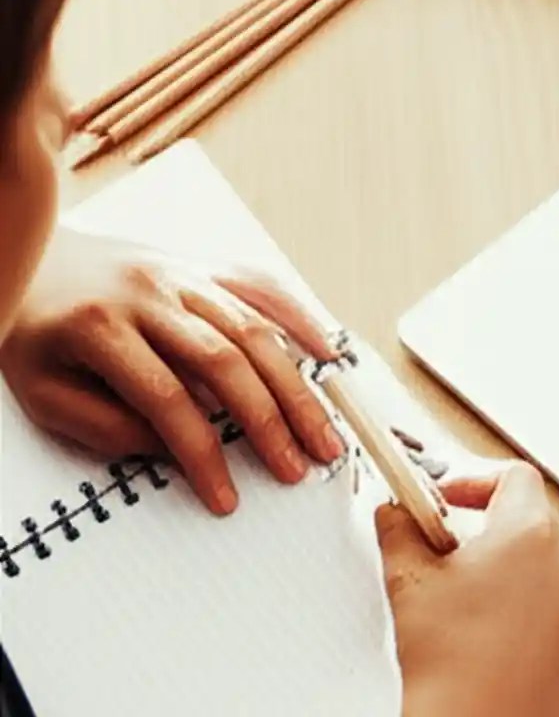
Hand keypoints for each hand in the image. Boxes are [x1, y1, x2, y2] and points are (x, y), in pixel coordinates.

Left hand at [0, 230, 345, 514]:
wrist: (31, 259)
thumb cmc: (38, 335)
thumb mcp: (45, 392)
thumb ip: (106, 426)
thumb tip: (174, 446)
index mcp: (100, 326)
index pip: (166, 400)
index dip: (202, 454)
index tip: (226, 498)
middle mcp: (150, 293)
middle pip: (226, 361)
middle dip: (270, 422)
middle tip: (299, 468)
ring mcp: (183, 274)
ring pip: (255, 330)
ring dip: (297, 388)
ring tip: (325, 435)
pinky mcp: (204, 267)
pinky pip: (263, 287)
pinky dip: (302, 319)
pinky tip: (329, 355)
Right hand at [376, 463, 558, 716]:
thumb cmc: (453, 665)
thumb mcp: (410, 581)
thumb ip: (400, 529)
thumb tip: (396, 515)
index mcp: (530, 533)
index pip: (514, 476)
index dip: (474, 481)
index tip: (449, 501)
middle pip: (532, 519)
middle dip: (490, 531)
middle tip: (452, 556)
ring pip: (552, 561)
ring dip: (517, 569)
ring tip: (477, 600)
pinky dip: (541, 605)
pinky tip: (504, 628)